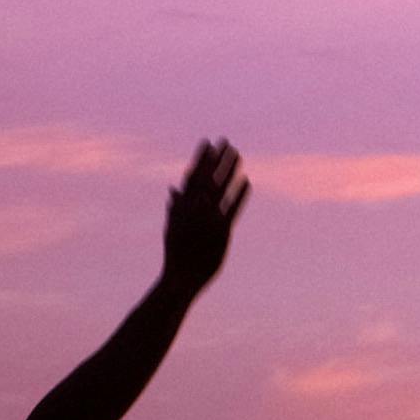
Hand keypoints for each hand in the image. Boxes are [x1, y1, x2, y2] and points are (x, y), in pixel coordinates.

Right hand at [161, 139, 247, 289]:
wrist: (180, 278)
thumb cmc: (176, 255)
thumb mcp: (172, 227)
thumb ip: (175, 207)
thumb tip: (173, 189)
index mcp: (181, 207)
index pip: (192, 176)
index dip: (201, 159)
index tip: (208, 144)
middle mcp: (194, 210)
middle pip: (208, 178)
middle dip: (217, 159)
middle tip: (226, 142)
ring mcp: (207, 219)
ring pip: (220, 189)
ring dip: (229, 170)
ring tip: (238, 155)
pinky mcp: (221, 231)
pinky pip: (232, 209)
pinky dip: (239, 195)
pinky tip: (247, 181)